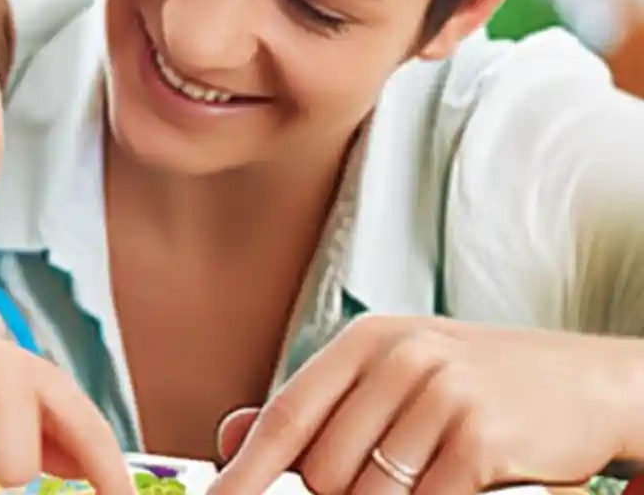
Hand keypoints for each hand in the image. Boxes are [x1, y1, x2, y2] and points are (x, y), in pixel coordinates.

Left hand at [210, 316, 642, 494]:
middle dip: (338, 492)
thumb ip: (317, 409)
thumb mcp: (392, 377)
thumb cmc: (478, 383)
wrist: (586, 383)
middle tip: (387, 474)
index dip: (245, 470)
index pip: (285, 415)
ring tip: (426, 471)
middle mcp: (399, 359)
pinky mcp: (479, 439)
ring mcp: (441, 395)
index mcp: (366, 341)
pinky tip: (459, 481)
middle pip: (323, 467)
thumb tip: (235, 439)